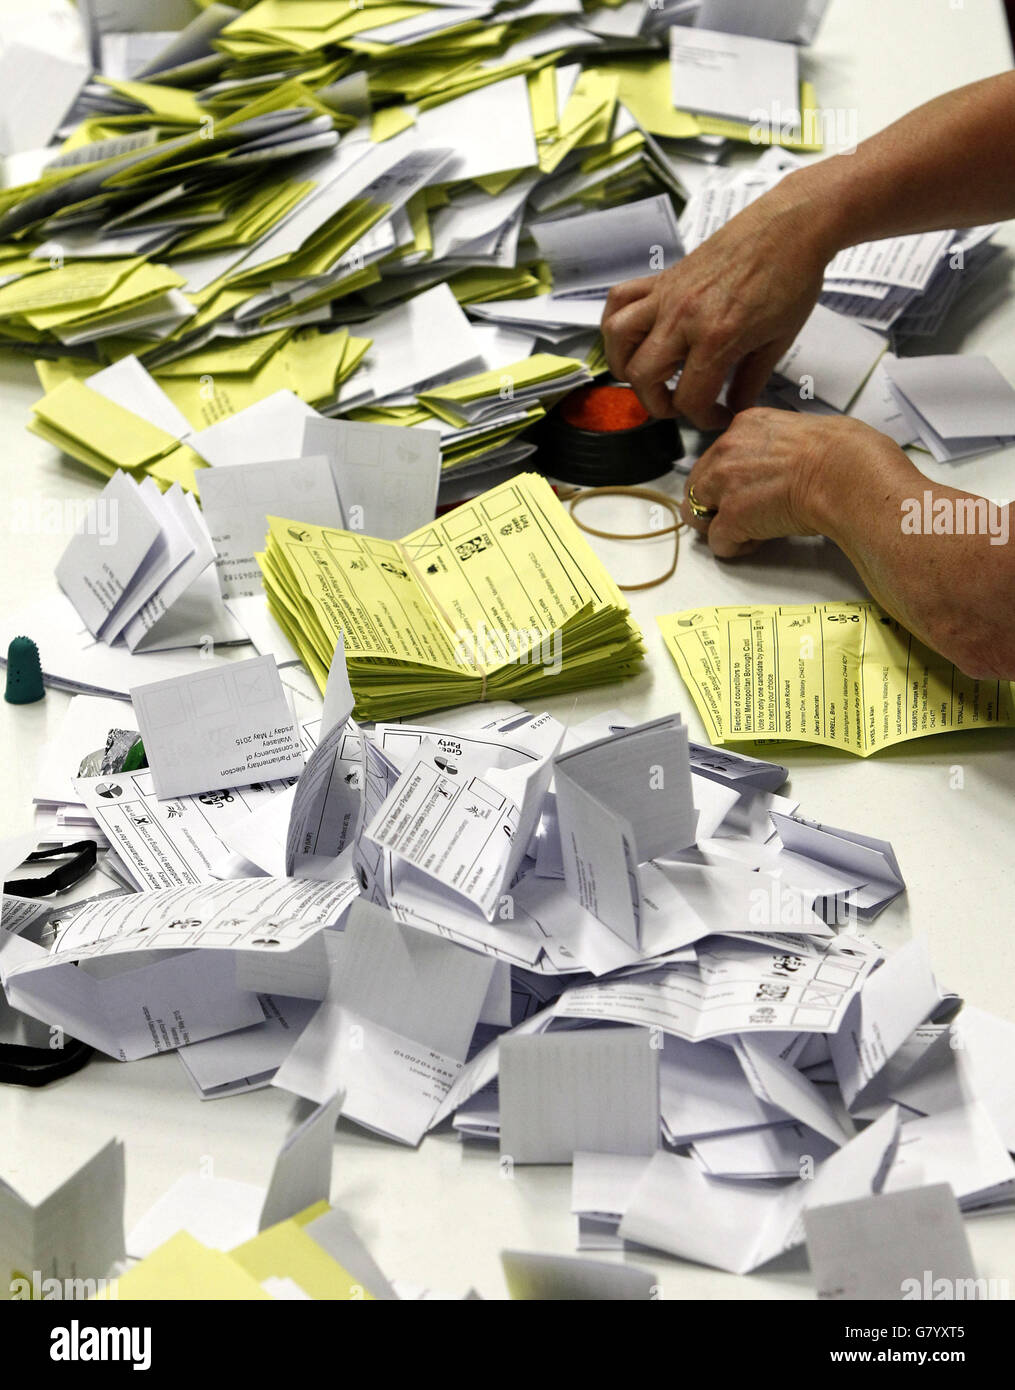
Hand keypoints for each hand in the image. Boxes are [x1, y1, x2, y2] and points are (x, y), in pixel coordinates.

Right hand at [601, 176, 835, 426]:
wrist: (790, 226)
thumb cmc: (792, 276)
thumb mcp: (779, 340)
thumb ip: (751, 380)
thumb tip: (736, 406)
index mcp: (716, 338)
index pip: (690, 399)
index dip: (704, 419)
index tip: (717, 416)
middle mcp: (683, 317)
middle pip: (642, 377)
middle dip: (659, 403)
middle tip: (681, 403)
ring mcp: (668, 295)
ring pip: (618, 339)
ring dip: (625, 365)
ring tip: (647, 373)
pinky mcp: (663, 278)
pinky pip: (620, 299)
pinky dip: (616, 320)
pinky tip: (633, 335)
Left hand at [679, 409, 911, 557]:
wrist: (847, 471)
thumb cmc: (844, 453)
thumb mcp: (802, 430)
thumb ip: (779, 445)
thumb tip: (786, 461)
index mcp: (747, 425)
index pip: (719, 454)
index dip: (729, 477)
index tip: (746, 488)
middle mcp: (728, 450)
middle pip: (698, 483)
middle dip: (714, 502)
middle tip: (740, 514)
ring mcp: (726, 484)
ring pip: (696, 512)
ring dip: (717, 525)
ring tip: (747, 530)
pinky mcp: (732, 517)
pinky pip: (717, 541)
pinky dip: (733, 547)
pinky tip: (756, 543)